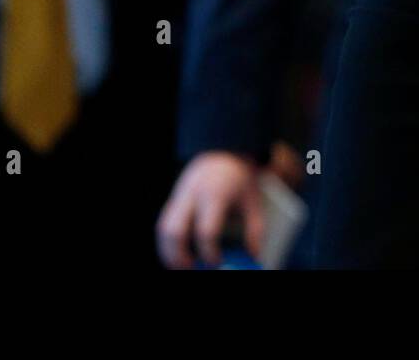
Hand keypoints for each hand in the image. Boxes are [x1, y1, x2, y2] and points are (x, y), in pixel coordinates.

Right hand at [156, 151, 262, 268]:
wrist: (225, 150)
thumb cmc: (240, 177)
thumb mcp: (253, 200)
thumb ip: (254, 229)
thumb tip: (254, 255)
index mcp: (215, 194)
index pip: (206, 230)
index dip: (209, 251)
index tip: (216, 263)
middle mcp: (193, 194)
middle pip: (175, 230)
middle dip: (179, 255)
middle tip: (191, 268)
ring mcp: (180, 194)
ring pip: (164, 227)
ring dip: (168, 251)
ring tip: (183, 265)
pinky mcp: (174, 197)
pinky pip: (164, 222)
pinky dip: (167, 241)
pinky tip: (177, 252)